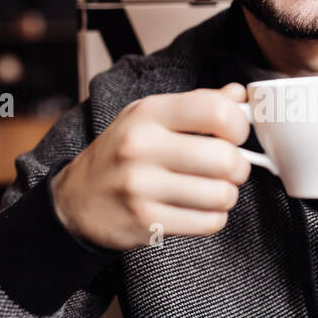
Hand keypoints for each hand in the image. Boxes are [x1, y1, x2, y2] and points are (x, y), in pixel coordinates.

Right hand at [50, 83, 252, 250]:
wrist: (77, 199)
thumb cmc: (123, 152)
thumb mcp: (150, 116)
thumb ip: (197, 103)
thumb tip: (239, 94)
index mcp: (149, 113)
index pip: (216, 111)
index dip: (239, 125)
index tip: (235, 134)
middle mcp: (142, 147)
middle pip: (225, 159)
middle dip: (239, 167)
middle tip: (230, 168)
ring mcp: (142, 187)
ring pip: (222, 195)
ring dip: (227, 195)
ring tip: (212, 189)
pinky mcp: (147, 222)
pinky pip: (209, 223)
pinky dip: (213, 218)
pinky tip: (198, 209)